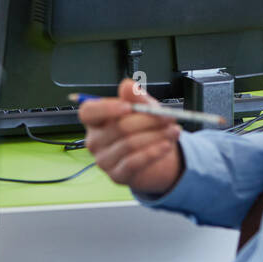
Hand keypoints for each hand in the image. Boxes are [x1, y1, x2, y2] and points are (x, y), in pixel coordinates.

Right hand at [79, 77, 183, 193]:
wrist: (155, 153)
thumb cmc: (144, 127)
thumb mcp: (144, 107)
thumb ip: (136, 96)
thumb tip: (128, 86)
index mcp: (95, 119)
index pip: (88, 112)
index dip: (107, 108)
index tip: (129, 106)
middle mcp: (94, 140)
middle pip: (118, 127)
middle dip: (148, 120)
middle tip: (168, 117)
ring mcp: (103, 160)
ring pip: (129, 144)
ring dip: (156, 136)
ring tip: (173, 130)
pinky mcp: (117, 175)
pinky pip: (133, 163)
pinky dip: (153, 153)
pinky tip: (166, 146)